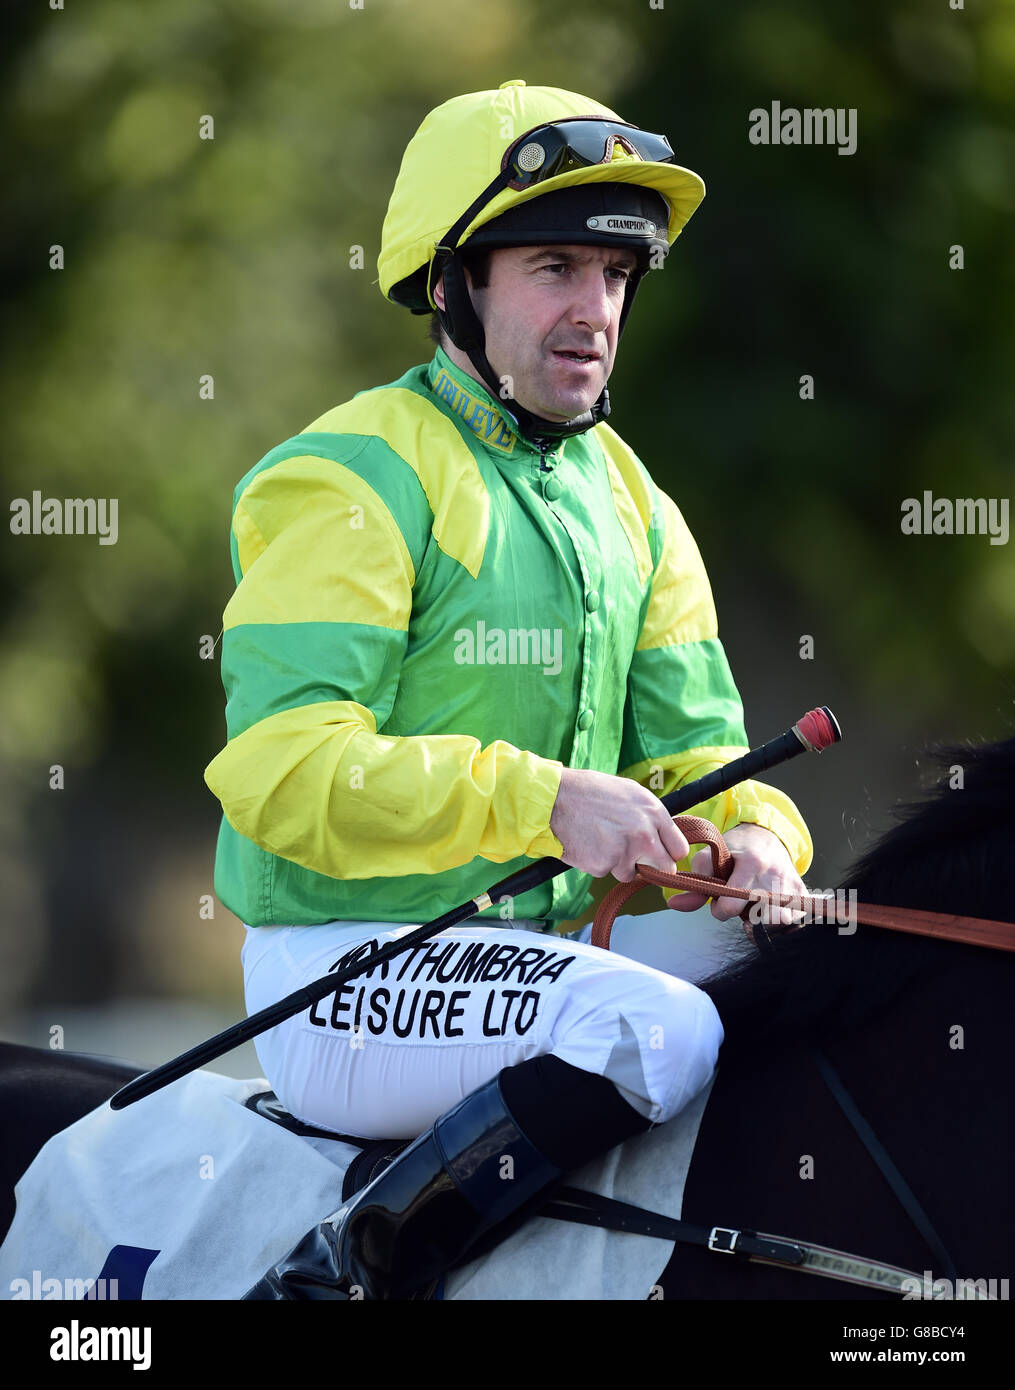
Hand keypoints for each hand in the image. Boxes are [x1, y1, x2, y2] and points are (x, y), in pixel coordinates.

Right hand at [549, 768, 689, 881]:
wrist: (554, 799)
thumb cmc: (589, 792)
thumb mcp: (629, 792)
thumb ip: (650, 816)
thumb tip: (662, 835)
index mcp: (654, 812)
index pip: (679, 849)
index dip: (669, 854)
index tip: (660, 854)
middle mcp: (644, 834)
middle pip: (665, 870)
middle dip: (652, 867)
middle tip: (635, 858)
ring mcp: (624, 852)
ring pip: (630, 873)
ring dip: (619, 864)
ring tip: (601, 840)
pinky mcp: (603, 866)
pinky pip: (606, 872)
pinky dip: (597, 862)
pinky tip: (588, 843)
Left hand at [665, 822, 806, 925]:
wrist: (765, 838)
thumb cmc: (734, 851)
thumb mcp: (710, 859)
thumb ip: (694, 884)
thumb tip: (675, 904)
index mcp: (751, 864)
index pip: (733, 904)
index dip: (721, 910)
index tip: (720, 903)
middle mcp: (775, 875)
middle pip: (763, 919)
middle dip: (747, 920)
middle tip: (740, 909)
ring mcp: (792, 885)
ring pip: (781, 923)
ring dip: (765, 924)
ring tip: (755, 911)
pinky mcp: (803, 893)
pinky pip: (796, 922)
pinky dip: (782, 924)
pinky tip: (770, 912)